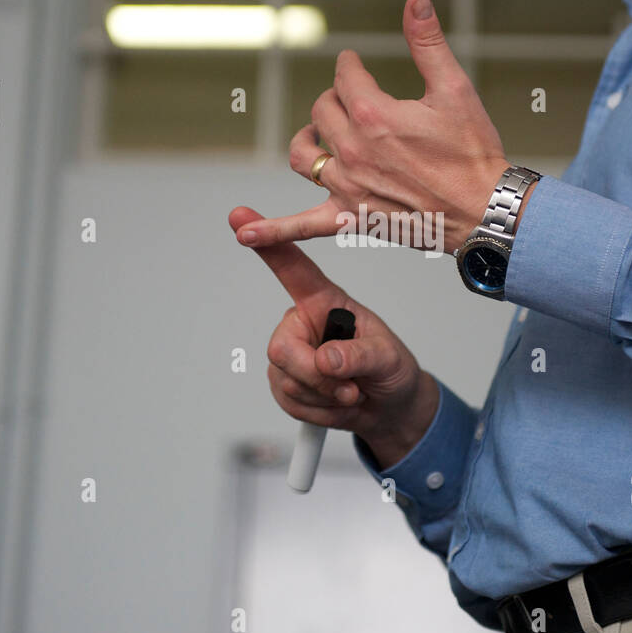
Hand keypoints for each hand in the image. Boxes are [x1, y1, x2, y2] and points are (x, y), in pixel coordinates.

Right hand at [229, 207, 438, 453]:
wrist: (389, 407)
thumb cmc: (390, 369)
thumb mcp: (388, 359)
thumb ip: (360, 356)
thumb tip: (327, 360)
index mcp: (324, 302)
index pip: (293, 270)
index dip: (269, 246)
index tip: (241, 220)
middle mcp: (301, 323)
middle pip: (281, 348)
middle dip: (315, 377)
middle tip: (349, 388)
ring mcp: (290, 355)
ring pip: (286, 381)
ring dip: (325, 397)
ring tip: (352, 393)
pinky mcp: (284, 383)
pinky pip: (290, 403)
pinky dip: (319, 412)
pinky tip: (337, 404)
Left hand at [232, 0, 508, 256]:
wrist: (485, 211)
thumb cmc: (474, 152)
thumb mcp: (454, 88)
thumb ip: (427, 41)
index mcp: (374, 115)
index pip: (344, 78)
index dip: (350, 67)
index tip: (355, 65)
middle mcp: (353, 151)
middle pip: (321, 112)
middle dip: (335, 99)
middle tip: (354, 101)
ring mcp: (347, 187)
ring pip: (303, 156)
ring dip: (307, 141)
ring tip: (319, 137)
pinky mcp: (350, 217)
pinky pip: (301, 226)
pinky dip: (270, 230)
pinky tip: (243, 232)